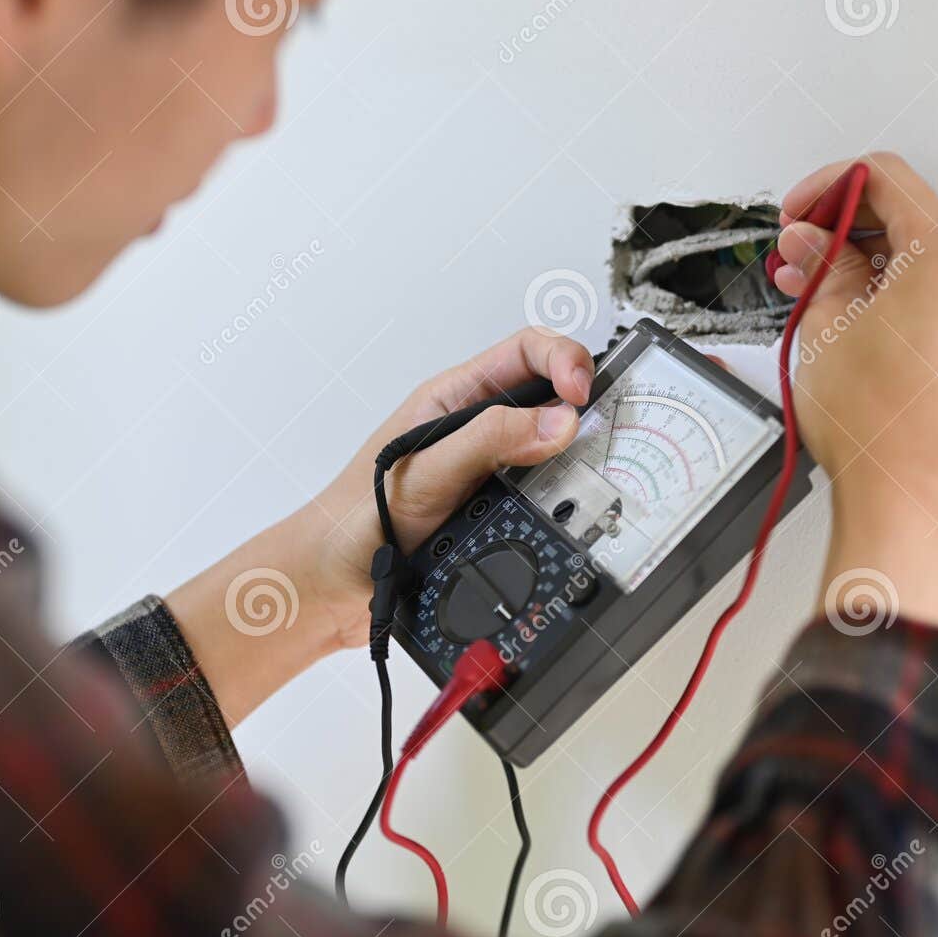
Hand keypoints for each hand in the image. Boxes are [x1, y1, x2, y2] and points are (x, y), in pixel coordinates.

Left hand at [167, 328, 590, 724]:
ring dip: (572, 455)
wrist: (334, 585)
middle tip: (602, 432)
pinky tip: (568, 511)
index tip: (582, 394)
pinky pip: (541, 493)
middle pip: (547, 396)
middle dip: (581, 406)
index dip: (564, 360)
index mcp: (453, 398)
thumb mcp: (430, 470)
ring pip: (550, 447)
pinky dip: (561, 498)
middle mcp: (473, 428)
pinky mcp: (493, 510)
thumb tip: (559, 419)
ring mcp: (486, 470)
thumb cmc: (357, 519)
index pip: (526, 351)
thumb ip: (492, 438)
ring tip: (591, 469)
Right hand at [772, 153, 937, 633]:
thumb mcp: (825, 327)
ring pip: (919, 254)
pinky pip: (937, 288)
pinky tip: (847, 312)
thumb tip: (811, 243)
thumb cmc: (882, 429)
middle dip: (841, 228)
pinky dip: (892, 289)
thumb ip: (819, 265)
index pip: (882, 179)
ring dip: (863, 261)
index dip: (826, 189)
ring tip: (811, 289)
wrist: (919, 501)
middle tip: (796, 254)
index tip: (797, 213)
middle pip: (905, 214)